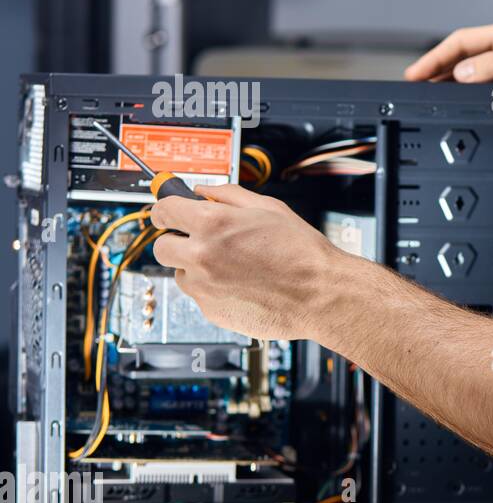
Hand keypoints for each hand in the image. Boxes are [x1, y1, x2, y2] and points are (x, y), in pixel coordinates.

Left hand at [149, 184, 347, 340]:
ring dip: (196, 268)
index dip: (165, 210)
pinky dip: (214, 290)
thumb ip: (228, 194)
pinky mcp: (212, 311)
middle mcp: (201, 256)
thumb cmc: (302, 252)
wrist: (321, 293)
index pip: (162, 211)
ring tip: (231, 267)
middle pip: (160, 246)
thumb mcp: (268, 208)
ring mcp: (204, 287)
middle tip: (198, 241)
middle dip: (176, 241)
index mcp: (211, 224)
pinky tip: (241, 284)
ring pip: (180, 274)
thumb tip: (204, 191)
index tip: (168, 214)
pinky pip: (201, 296)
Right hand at [404, 19, 492, 128]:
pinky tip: (466, 109)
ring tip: (433, 100)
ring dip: (454, 85)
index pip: (461, 41)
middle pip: (464, 57)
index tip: (415, 74)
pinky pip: (490, 90)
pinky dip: (473, 97)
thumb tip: (462, 72)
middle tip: (416, 90)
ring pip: (475, 75)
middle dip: (438, 71)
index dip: (435, 58)